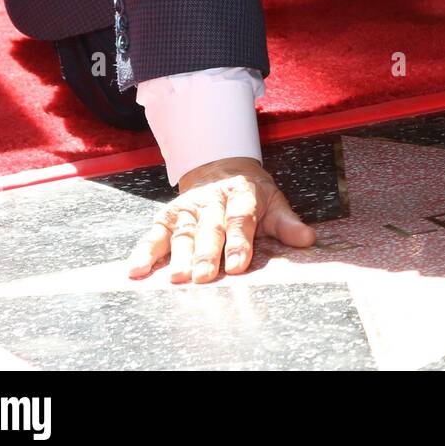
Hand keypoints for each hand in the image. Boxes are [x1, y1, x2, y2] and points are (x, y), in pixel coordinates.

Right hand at [126, 157, 315, 282]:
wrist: (221, 168)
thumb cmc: (251, 195)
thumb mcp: (273, 202)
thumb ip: (287, 223)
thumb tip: (308, 239)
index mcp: (242, 193)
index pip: (240, 218)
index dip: (239, 241)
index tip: (237, 265)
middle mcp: (212, 199)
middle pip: (209, 228)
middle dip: (206, 252)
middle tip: (203, 276)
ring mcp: (188, 207)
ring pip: (183, 232)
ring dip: (177, 255)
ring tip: (176, 277)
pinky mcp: (168, 216)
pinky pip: (155, 234)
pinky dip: (144, 251)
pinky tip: (136, 270)